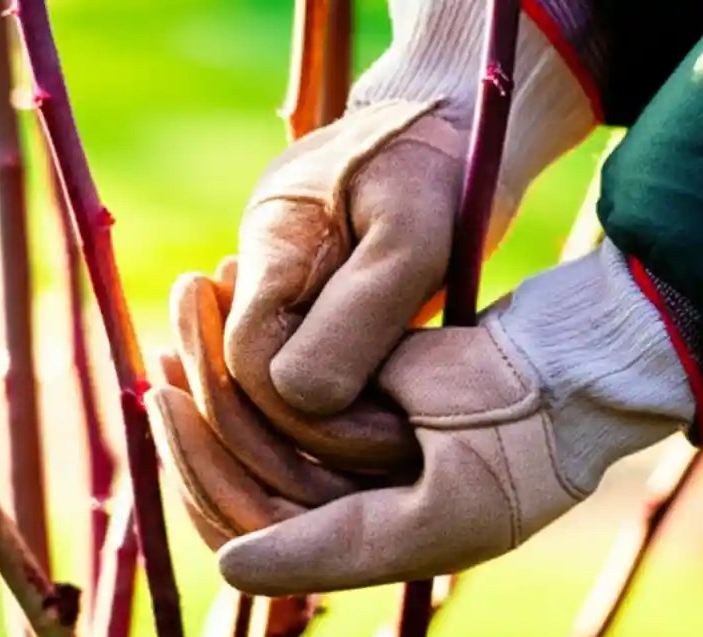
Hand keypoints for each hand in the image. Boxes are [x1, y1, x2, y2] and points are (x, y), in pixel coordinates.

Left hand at [153, 241, 695, 594]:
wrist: (582, 367)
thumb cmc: (525, 447)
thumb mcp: (442, 517)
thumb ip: (336, 550)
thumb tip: (233, 570)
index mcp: (355, 546)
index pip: (242, 533)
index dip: (197, 473)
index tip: (172, 398)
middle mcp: (339, 504)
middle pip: (230, 477)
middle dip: (195, 414)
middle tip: (168, 343)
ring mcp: (343, 450)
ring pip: (244, 428)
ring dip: (213, 366)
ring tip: (191, 294)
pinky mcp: (353, 394)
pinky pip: (272, 386)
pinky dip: (242, 348)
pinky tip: (221, 295)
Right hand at [223, 2, 597, 470]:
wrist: (451, 126)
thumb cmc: (440, 170)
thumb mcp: (414, 236)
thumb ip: (356, 316)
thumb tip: (300, 401)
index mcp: (269, 248)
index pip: (251, 364)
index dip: (311, 414)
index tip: (398, 430)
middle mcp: (259, 278)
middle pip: (251, 390)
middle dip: (319, 432)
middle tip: (408, 444)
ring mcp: (280, 296)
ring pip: (272, 394)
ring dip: (330, 430)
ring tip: (406, 439)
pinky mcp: (309, 314)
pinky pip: (303, 381)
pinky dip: (344, 413)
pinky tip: (394, 425)